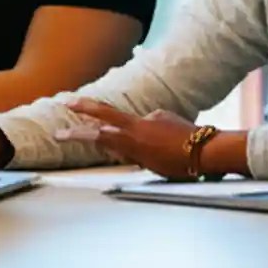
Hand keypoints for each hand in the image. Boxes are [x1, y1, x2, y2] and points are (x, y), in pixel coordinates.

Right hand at [55, 98, 198, 179]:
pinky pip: (150, 124)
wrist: (208, 150)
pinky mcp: (165, 115)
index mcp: (132, 139)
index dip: (76, 134)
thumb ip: (131, 154)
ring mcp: (152, 117)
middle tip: (68, 101)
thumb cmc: (180, 165)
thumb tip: (116, 147)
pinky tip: (165, 146)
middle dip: (84, 107)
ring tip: (150, 153)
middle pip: (105, 112)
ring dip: (128, 132)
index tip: (59, 133)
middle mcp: (138, 124)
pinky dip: (151, 134)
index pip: (97, 135)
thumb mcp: (150, 166)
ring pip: (131, 122)